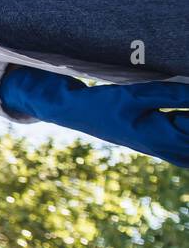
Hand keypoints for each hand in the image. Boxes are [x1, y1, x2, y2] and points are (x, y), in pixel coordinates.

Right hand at [0, 68, 188, 166]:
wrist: (70, 111)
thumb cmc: (100, 103)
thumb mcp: (134, 95)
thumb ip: (171, 94)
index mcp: (156, 138)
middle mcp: (157, 147)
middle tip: (183, 111)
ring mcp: (153, 146)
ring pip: (186, 153)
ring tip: (182, 118)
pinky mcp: (148, 140)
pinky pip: (178, 149)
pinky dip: (185, 140)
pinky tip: (180, 121)